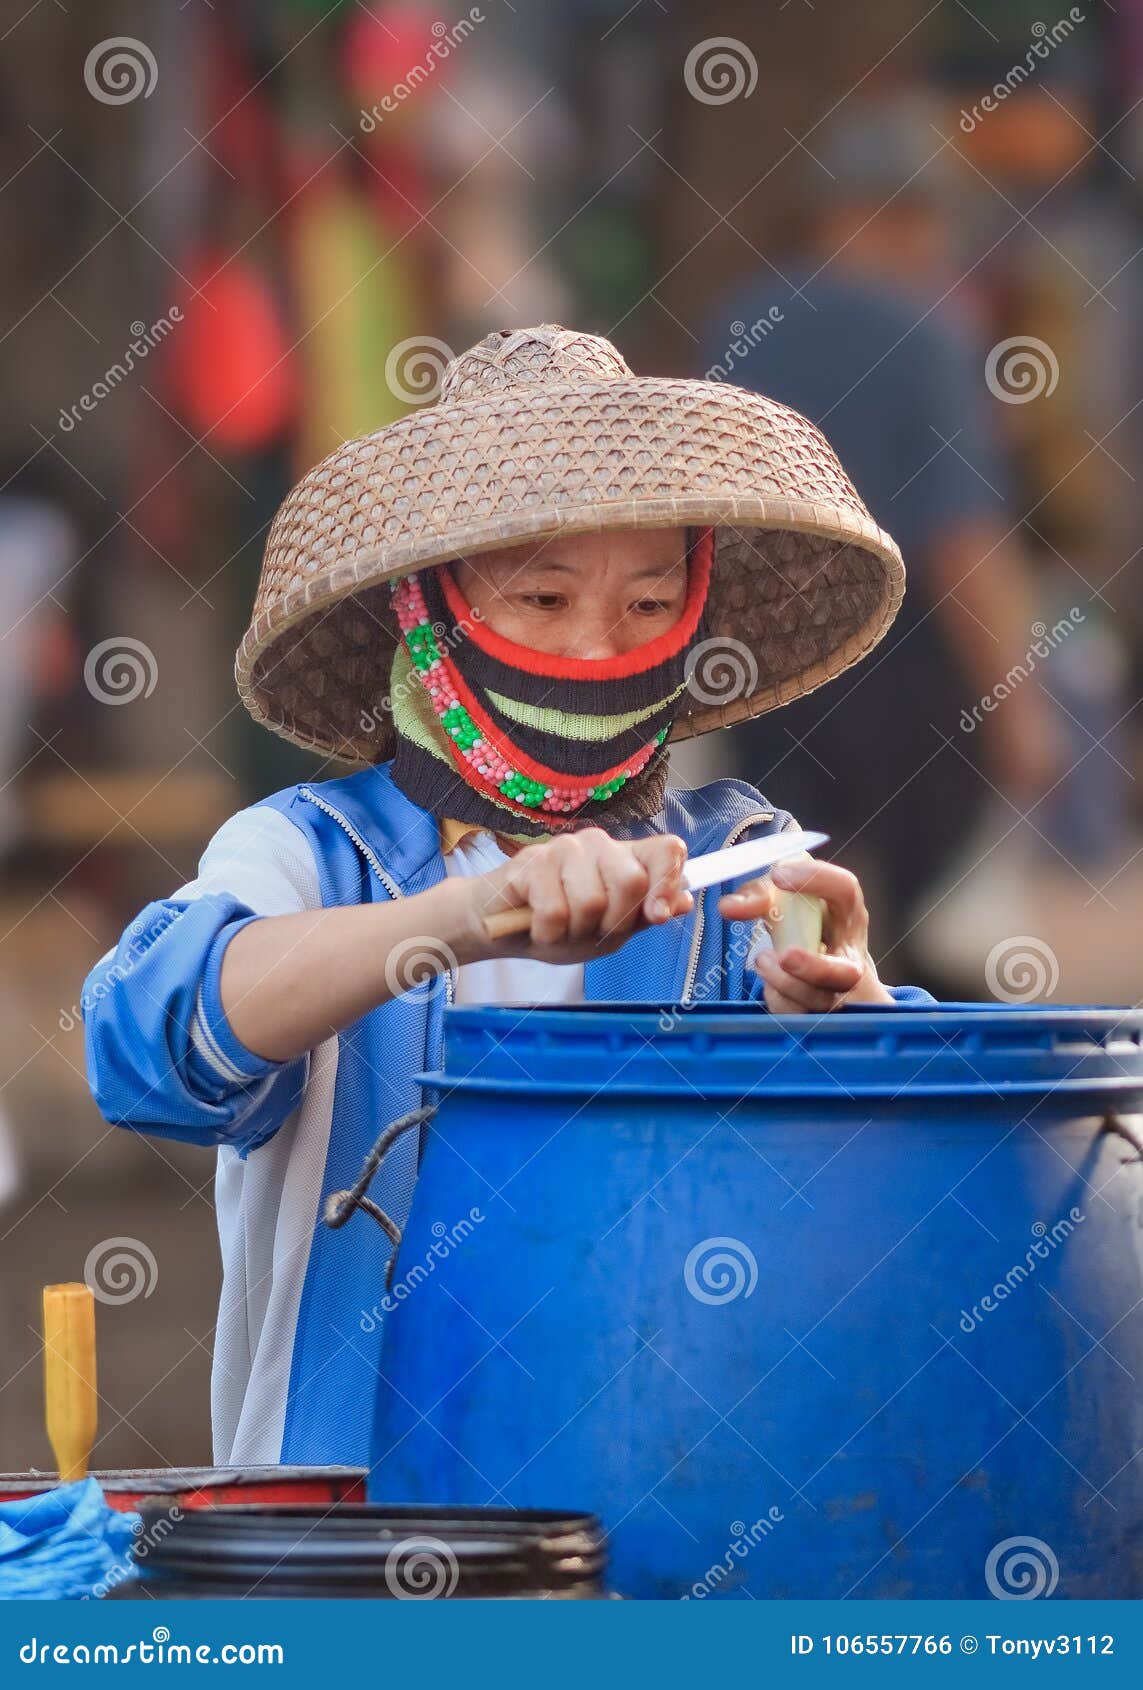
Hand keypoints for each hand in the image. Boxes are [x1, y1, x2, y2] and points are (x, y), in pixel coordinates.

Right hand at [464, 827, 692, 963]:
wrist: (499, 929)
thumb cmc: (558, 928)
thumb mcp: (608, 933)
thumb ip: (643, 917)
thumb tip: (685, 902)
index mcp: (627, 860)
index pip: (667, 850)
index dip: (669, 881)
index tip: (656, 916)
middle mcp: (601, 845)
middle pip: (632, 881)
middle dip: (612, 922)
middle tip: (587, 931)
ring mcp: (566, 849)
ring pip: (592, 901)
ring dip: (574, 932)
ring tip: (558, 928)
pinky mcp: (533, 861)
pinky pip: (555, 911)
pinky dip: (546, 934)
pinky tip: (536, 926)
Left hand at [718, 856, 893, 1011]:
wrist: (827, 971)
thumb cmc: (805, 928)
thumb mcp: (788, 903)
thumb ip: (758, 897)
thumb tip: (728, 907)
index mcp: (847, 916)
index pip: (845, 890)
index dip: (817, 880)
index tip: (779, 876)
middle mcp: (850, 956)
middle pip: (844, 971)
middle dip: (814, 968)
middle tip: (785, 955)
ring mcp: (840, 993)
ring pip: (819, 1001)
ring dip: (786, 984)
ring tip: (763, 961)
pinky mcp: (824, 1016)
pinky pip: (799, 1016)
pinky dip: (779, 1000)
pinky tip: (772, 984)